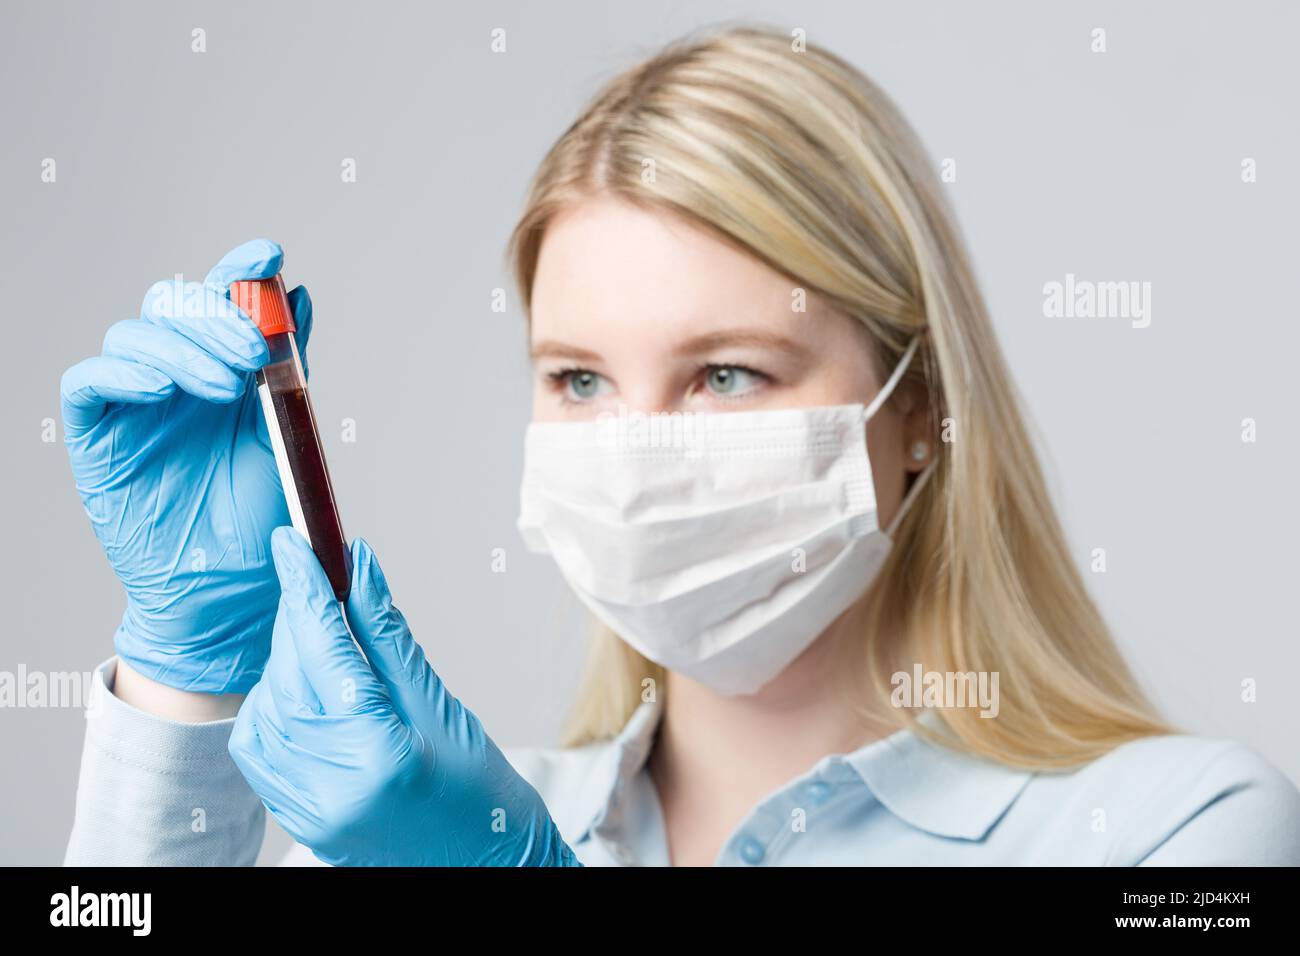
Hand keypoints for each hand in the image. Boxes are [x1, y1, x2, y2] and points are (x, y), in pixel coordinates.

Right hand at [60, 240, 312, 693]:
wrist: (232, 591)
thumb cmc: (259, 518)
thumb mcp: (283, 433)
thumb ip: (286, 367)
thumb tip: (299, 296)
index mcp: (220, 368)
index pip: (219, 299)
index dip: (239, 269)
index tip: (269, 256)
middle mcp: (173, 377)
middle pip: (172, 307)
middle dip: (215, 316)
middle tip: (255, 352)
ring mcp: (132, 404)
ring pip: (134, 336)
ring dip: (182, 349)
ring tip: (227, 389)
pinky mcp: (95, 436)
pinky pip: (88, 382)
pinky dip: (122, 372)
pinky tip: (160, 386)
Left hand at [228, 528, 580, 866]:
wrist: (480, 866)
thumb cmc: (479, 792)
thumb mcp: (441, 703)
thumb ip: (387, 635)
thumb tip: (359, 568)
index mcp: (375, 752)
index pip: (324, 648)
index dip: (304, 588)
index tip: (292, 542)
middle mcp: (328, 784)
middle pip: (289, 672)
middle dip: (299, 618)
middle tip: (318, 576)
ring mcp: (305, 807)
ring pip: (266, 703)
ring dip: (287, 659)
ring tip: (327, 641)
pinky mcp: (295, 816)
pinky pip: (259, 744)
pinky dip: (275, 703)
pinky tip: (306, 687)